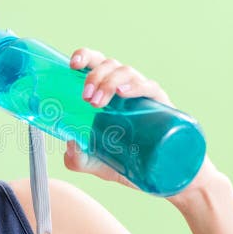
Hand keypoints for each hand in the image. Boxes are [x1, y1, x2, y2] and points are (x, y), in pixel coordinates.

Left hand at [62, 47, 221, 195]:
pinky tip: (123, 93)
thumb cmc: (127, 163)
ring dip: (108, 82)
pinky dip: (135, 86)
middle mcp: (123, 89)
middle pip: (109, 64)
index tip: (72, 64)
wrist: (161, 177)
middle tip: (86, 98)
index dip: (84, 56)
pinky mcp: (162, 105)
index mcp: (105, 93)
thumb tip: (70, 145)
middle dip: (94, 75)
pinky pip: (150, 87)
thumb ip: (77, 159)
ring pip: (126, 71)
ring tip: (97, 103)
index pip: (94, 63)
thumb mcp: (96, 164)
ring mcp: (142, 95)